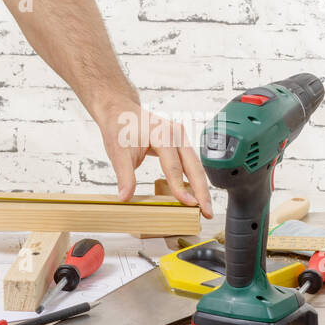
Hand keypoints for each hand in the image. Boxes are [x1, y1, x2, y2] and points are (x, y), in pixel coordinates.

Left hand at [90, 91, 213, 218]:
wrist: (120, 112)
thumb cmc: (119, 129)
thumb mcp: (117, 152)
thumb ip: (124, 175)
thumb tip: (125, 197)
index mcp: (161, 133)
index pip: (173, 165)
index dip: (181, 187)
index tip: (189, 205)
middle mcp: (175, 133)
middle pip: (193, 165)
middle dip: (202, 191)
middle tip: (207, 212)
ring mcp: (180, 137)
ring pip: (196, 165)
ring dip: (201, 187)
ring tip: (206, 209)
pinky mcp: (180, 143)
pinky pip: (191, 163)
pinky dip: (195, 180)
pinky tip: (197, 196)